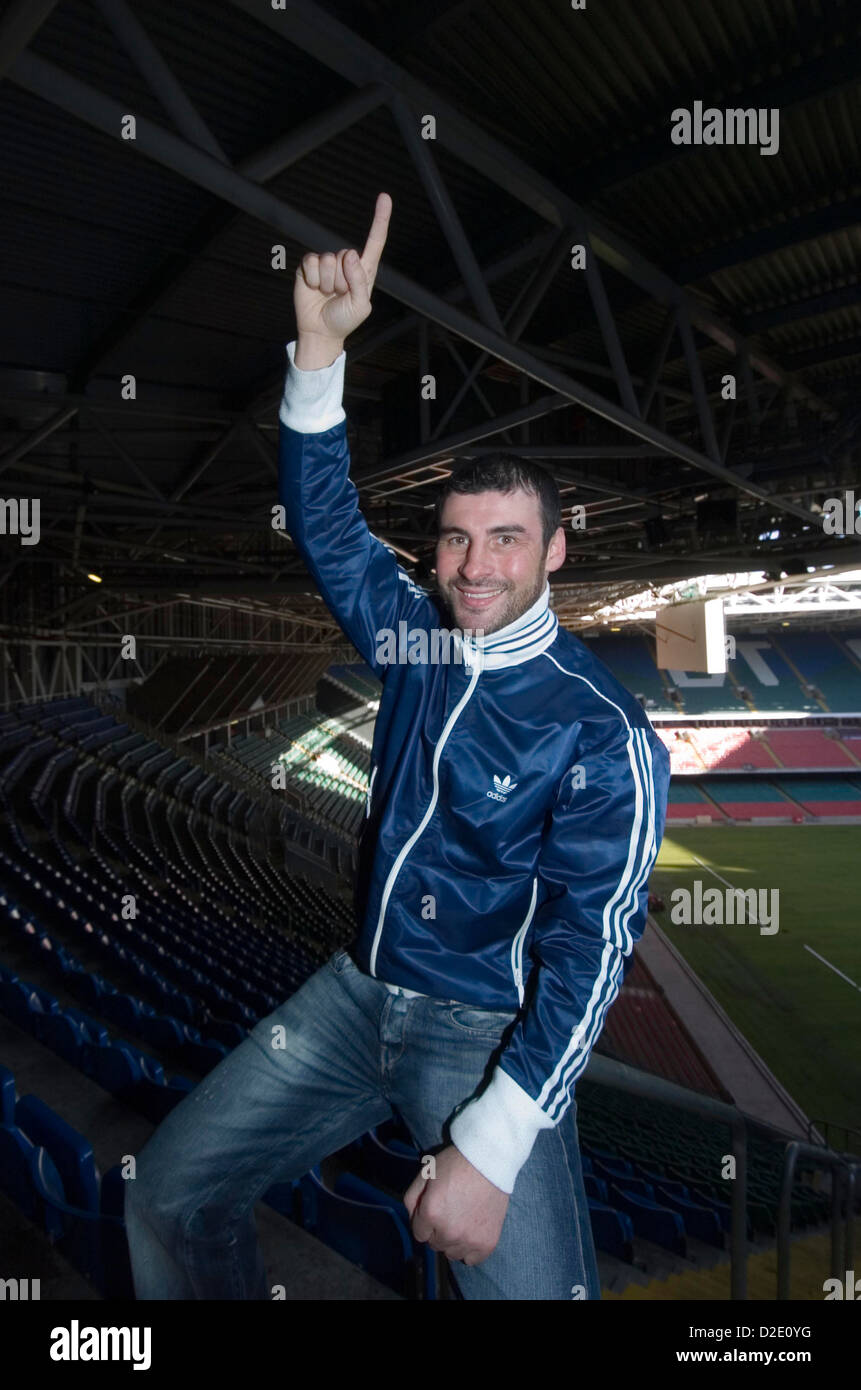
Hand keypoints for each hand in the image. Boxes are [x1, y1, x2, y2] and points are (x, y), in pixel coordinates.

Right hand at [294, 191, 391, 356]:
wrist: (320, 330)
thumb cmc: (344, 319)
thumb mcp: (360, 305)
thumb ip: (359, 281)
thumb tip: (350, 254)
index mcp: (364, 270)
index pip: (375, 241)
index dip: (380, 219)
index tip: (384, 197)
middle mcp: (346, 262)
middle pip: (346, 255)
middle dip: (342, 280)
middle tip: (339, 295)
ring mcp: (327, 263)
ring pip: (328, 260)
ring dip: (328, 282)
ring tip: (328, 294)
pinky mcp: (309, 266)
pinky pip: (311, 262)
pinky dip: (313, 279)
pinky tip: (315, 289)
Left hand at [403, 1144, 508, 1265]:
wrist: (490, 1161)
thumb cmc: (456, 1164)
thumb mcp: (426, 1174)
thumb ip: (412, 1198)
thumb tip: (412, 1219)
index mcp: (430, 1213)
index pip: (419, 1234)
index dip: (425, 1220)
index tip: (435, 1208)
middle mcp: (448, 1231)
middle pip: (434, 1244)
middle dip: (438, 1230)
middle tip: (450, 1211)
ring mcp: (468, 1239)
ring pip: (451, 1253)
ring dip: (453, 1241)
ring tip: (462, 1220)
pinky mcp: (487, 1243)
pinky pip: (472, 1259)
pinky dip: (470, 1249)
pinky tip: (472, 1231)